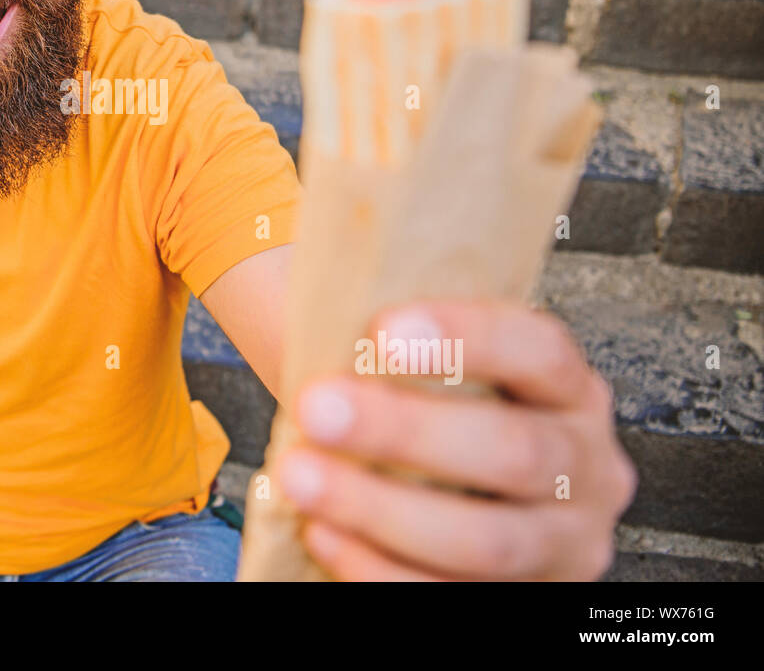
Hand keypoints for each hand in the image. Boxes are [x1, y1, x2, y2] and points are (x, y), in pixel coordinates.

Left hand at [274, 300, 637, 580]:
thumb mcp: (437, 362)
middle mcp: (586, 468)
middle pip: (514, 451)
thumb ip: (403, 336)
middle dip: (407, 431)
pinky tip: (322, 533)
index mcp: (569, 389)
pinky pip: (453, 594)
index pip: (538, 351)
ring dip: (383, 510)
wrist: (445, 480)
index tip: (379, 328)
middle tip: (318, 408)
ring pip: (487, 540)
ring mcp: (563, 544)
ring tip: (301, 476)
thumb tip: (321, 289)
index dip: (466, 337)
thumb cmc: (430, 405)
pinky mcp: (526, 599)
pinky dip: (380, 569)